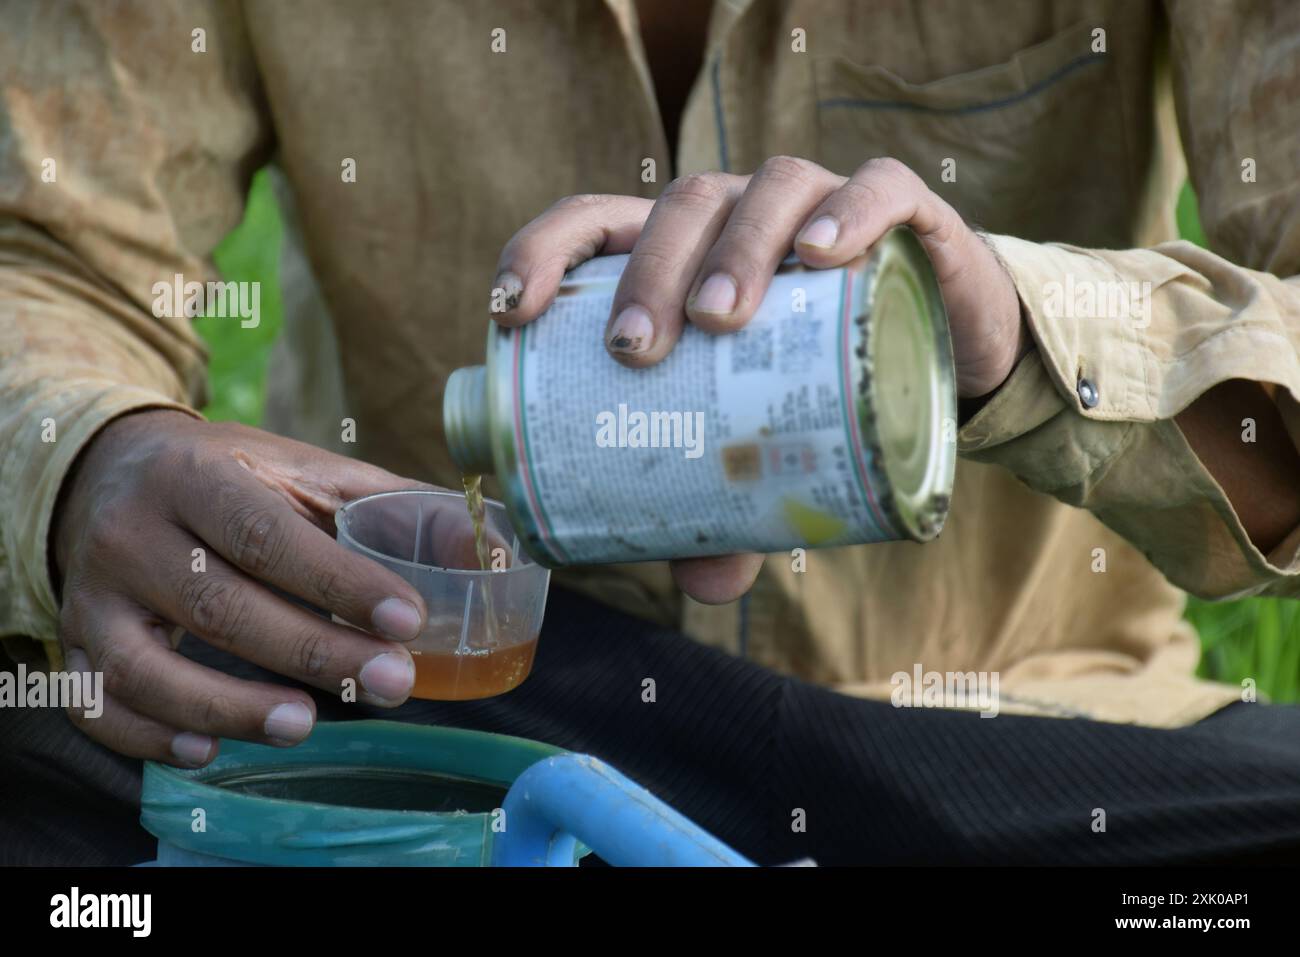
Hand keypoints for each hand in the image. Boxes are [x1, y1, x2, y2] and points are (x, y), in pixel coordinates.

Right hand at [52, 409, 444, 766]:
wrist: (114, 473)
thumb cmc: (234, 479)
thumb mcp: (306, 472)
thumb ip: (393, 508)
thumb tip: (492, 551)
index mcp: (196, 476)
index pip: (266, 534)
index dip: (338, 581)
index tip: (409, 619)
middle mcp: (132, 532)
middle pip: (219, 604)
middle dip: (312, 652)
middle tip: (393, 684)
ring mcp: (94, 595)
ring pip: (146, 666)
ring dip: (228, 706)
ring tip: (305, 723)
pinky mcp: (78, 643)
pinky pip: (97, 704)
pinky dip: (148, 738)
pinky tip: (207, 752)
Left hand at [491, 156, 1027, 599]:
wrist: (944, 345)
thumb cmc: (824, 382)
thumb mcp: (769, 446)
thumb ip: (732, 509)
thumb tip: (702, 582)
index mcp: (685, 254)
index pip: (595, 223)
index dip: (542, 251)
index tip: (511, 314)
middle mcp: (742, 213)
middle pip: (681, 207)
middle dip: (648, 273)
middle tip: (637, 352)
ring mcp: (820, 204)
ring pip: (765, 190)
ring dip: (734, 247)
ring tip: (720, 320)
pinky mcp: (903, 214)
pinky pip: (877, 189)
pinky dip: (847, 211)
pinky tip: (821, 254)